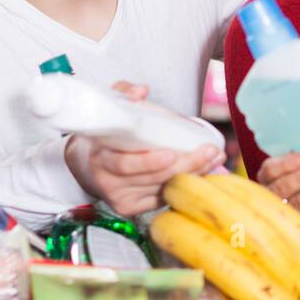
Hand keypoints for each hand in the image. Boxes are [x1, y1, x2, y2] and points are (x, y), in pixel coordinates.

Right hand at [63, 80, 224, 214]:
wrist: (85, 166)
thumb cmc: (103, 137)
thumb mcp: (107, 110)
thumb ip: (122, 94)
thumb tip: (141, 90)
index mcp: (100, 156)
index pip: (125, 164)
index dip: (148, 161)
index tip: (171, 153)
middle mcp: (108, 181)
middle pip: (152, 178)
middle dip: (185, 165)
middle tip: (209, 152)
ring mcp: (119, 198)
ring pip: (162, 188)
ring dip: (192, 175)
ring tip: (214, 160)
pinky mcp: (130, 208)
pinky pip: (161, 199)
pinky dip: (184, 186)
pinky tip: (203, 174)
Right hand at [257, 152, 299, 224]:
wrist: (295, 207)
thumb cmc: (295, 179)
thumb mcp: (290, 168)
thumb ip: (296, 162)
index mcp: (266, 179)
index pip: (270, 171)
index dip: (286, 164)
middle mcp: (269, 196)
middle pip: (282, 187)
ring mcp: (281, 213)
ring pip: (294, 204)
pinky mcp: (296, 227)